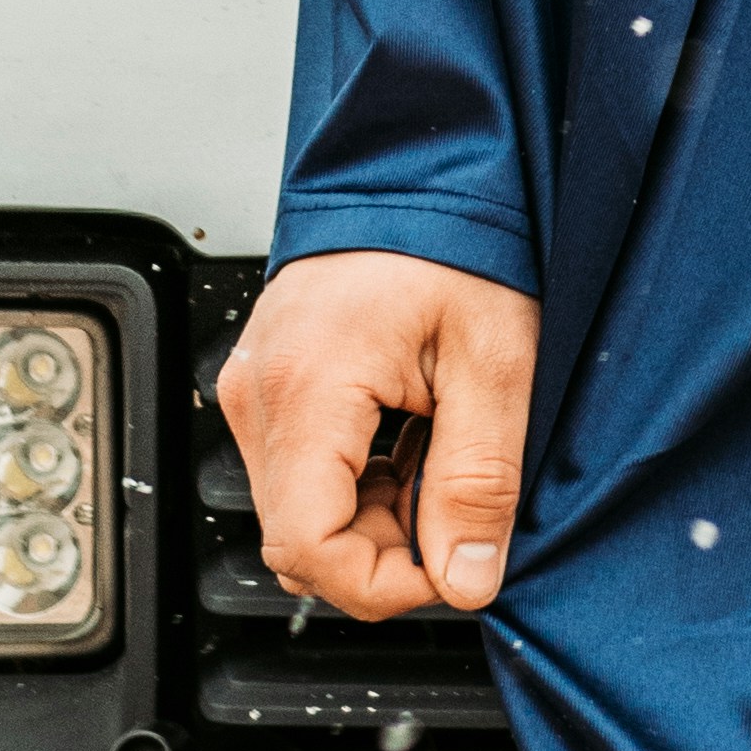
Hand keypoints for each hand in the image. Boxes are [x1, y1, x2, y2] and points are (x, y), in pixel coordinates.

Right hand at [220, 252, 541, 623]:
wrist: (421, 165)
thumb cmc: (457, 238)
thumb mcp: (495, 360)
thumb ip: (477, 479)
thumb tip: (464, 578)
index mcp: (305, 387)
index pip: (311, 551)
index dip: (387, 585)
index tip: (452, 564)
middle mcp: (258, 393)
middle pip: (300, 543)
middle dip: (387, 550)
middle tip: (458, 498)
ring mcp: (255, 389)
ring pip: (299, 514)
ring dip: (375, 517)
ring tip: (438, 454)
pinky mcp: (267, 385)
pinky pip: (299, 473)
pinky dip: (357, 483)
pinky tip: (409, 439)